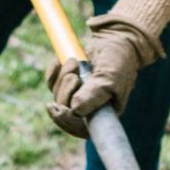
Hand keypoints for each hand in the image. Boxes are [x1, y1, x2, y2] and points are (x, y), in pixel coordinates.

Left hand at [44, 14, 164, 138]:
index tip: (59, 110)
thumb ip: (95, 93)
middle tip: (75, 75)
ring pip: (56, 97)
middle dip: (65, 92)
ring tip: (75, 63)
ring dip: (62, 78)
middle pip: (65, 112)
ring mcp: (76, 97)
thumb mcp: (110, 76)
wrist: (115, 39)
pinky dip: (54, 72)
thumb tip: (75, 110)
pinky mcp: (67, 84)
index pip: (81, 129)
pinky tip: (61, 62)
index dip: (67, 122)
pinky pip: (51, 84)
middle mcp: (89, 109)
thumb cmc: (119, 60)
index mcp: (103, 114)